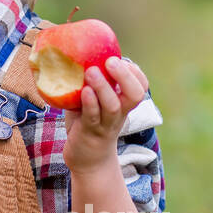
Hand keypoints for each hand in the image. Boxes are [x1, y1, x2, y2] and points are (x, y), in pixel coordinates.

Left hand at [62, 56, 149, 172]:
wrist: (88, 161)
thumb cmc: (87, 124)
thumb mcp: (91, 101)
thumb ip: (88, 83)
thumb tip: (71, 52)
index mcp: (123, 104)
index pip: (140, 86)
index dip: (134, 72)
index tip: (121, 60)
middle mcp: (119, 113)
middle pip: (135, 94)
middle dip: (125, 76)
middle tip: (111, 62)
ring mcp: (106, 124)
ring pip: (113, 106)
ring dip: (103, 87)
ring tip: (91, 71)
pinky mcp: (91, 133)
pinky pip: (93, 117)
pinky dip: (90, 103)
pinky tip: (84, 91)